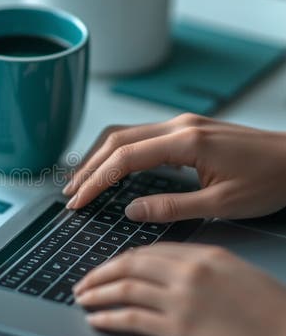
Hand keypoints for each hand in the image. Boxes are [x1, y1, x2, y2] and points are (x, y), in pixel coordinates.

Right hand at [63, 114, 285, 221]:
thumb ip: (173, 207)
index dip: (95, 181)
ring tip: (80, 182)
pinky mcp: (188, 130)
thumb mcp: (223, 205)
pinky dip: (118, 152)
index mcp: (186, 142)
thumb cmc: (269, 181)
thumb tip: (131, 211)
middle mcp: (180, 126)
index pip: (124, 158)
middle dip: (88, 167)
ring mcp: (183, 125)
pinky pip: (141, 136)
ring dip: (99, 156)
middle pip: (117, 140)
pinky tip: (110, 168)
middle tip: (69, 194)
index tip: (77, 202)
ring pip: (126, 134)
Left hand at [74, 244, 285, 335]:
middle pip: (131, 264)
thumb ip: (208, 271)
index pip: (153, 251)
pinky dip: (109, 317)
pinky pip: (132, 319)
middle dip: (101, 272)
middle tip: (85, 281)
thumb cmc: (275, 314)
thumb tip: (182, 276)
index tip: (112, 267)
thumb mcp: (240, 275)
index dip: (126, 260)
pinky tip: (97, 319)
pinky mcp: (178, 330)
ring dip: (97, 293)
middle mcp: (189, 272)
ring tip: (82, 298)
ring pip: (125, 288)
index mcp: (206, 255)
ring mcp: (181, 300)